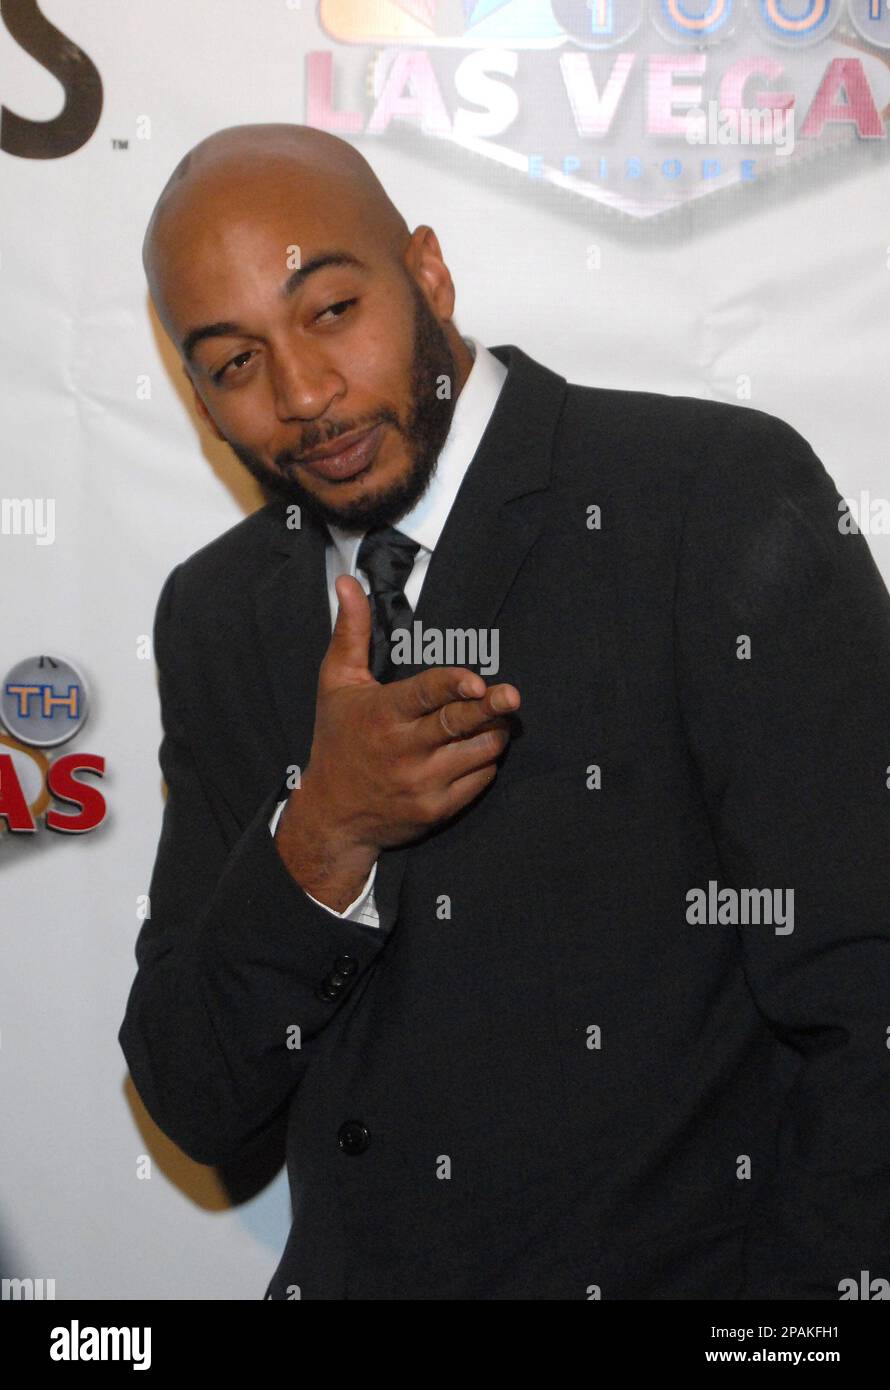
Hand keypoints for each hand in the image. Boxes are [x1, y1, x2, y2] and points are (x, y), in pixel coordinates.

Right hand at [283, 574, 519, 859]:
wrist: (333, 815)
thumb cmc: (338, 739)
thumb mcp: (336, 684)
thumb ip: (350, 632)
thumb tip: (349, 582)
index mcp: (382, 715)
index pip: (425, 696)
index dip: (453, 686)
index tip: (477, 680)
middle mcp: (403, 751)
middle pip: (458, 724)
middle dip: (490, 708)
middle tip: (513, 695)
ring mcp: (422, 784)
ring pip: (478, 751)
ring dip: (494, 731)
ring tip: (496, 717)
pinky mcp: (437, 809)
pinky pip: (479, 780)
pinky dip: (486, 761)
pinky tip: (478, 748)